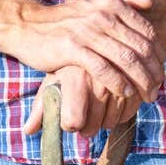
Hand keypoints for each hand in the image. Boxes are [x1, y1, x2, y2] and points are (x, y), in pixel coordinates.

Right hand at [0, 0, 163, 101]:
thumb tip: (149, 1)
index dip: (159, 54)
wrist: (27, 25)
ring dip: (141, 80)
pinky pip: (103, 68)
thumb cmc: (66, 18)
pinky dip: (119, 83)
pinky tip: (125, 93)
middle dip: (154, 71)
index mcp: (112, 3)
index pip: (147, 32)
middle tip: (158, 89)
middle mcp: (103, 15)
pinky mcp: (73, 48)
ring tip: (148, 95)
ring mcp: (88, 31)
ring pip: (127, 59)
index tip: (161, 71)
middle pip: (141, 47)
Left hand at [22, 66, 144, 136]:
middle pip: (94, 125)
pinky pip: (131, 109)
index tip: (71, 122)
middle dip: (89, 128)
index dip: (71, 125)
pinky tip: (115, 107)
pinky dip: (124, 113)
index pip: (72, 122)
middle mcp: (98, 79)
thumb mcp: (53, 80)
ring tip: (100, 116)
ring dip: (107, 122)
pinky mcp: (137, 76)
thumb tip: (28, 131)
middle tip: (85, 124)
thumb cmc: (70, 63)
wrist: (98, 33)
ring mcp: (120, 78)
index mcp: (74, 79)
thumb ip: (41, 106)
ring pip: (114, 119)